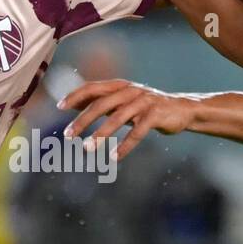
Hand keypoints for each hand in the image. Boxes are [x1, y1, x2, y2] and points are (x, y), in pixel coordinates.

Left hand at [59, 79, 195, 160]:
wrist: (183, 109)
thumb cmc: (147, 107)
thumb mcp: (124, 101)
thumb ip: (103, 101)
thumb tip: (75, 103)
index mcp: (120, 85)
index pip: (93, 87)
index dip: (75, 96)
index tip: (59, 107)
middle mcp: (130, 90)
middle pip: (101, 104)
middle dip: (82, 120)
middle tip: (68, 135)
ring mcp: (144, 101)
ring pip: (118, 117)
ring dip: (101, 134)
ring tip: (87, 149)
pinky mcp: (156, 115)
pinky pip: (138, 132)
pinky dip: (125, 145)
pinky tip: (115, 157)